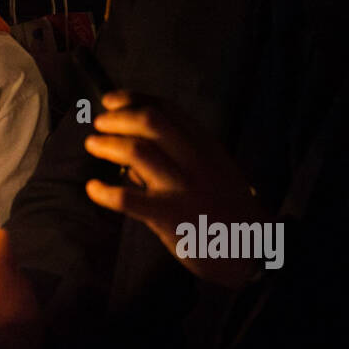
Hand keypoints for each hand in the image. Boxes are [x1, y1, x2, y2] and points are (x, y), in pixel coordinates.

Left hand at [83, 91, 268, 287]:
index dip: (134, 99)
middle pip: (151, 121)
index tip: (111, 100)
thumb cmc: (227, 208)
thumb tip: (133, 149)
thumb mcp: (214, 170)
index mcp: (206, 145)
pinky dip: (105, 191)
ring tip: (92, 145)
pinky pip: (129, 198)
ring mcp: (184, 186)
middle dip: (119, 117)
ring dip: (109, 144)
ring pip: (139, 151)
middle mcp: (196, 159)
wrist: (256, 248)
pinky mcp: (172, 216)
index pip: (167, 109)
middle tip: (99, 123)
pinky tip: (93, 188)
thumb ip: (180, 156)